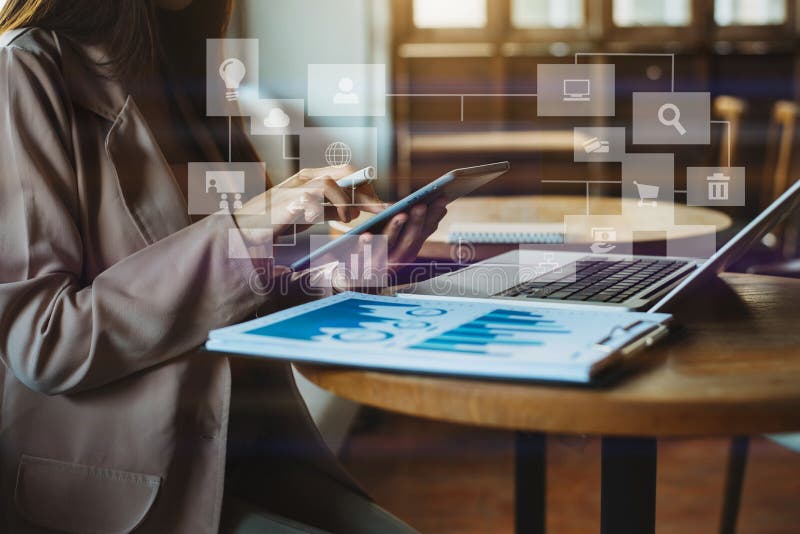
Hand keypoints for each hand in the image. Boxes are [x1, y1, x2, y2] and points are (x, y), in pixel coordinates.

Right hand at [232, 166, 386, 243]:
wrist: (245, 230)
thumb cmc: (276, 222)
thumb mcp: (309, 215)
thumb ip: (329, 210)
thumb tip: (354, 212)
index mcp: (312, 178)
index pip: (346, 172)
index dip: (366, 186)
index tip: (379, 204)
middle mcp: (307, 176)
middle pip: (347, 171)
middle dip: (366, 190)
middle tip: (377, 210)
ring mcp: (300, 184)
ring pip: (336, 181)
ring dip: (349, 201)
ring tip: (349, 219)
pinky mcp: (294, 197)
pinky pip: (323, 196)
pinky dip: (335, 207)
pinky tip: (336, 220)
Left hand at [329, 197, 447, 291]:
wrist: (357, 279)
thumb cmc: (381, 255)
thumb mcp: (402, 243)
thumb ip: (416, 229)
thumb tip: (441, 208)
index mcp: (408, 251)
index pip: (424, 232)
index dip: (433, 217)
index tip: (442, 199)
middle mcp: (397, 260)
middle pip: (409, 241)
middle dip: (416, 223)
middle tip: (421, 205)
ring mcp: (379, 264)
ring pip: (388, 246)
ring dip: (395, 231)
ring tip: (401, 215)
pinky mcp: (359, 265)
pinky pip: (362, 255)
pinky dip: (366, 246)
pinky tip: (366, 235)